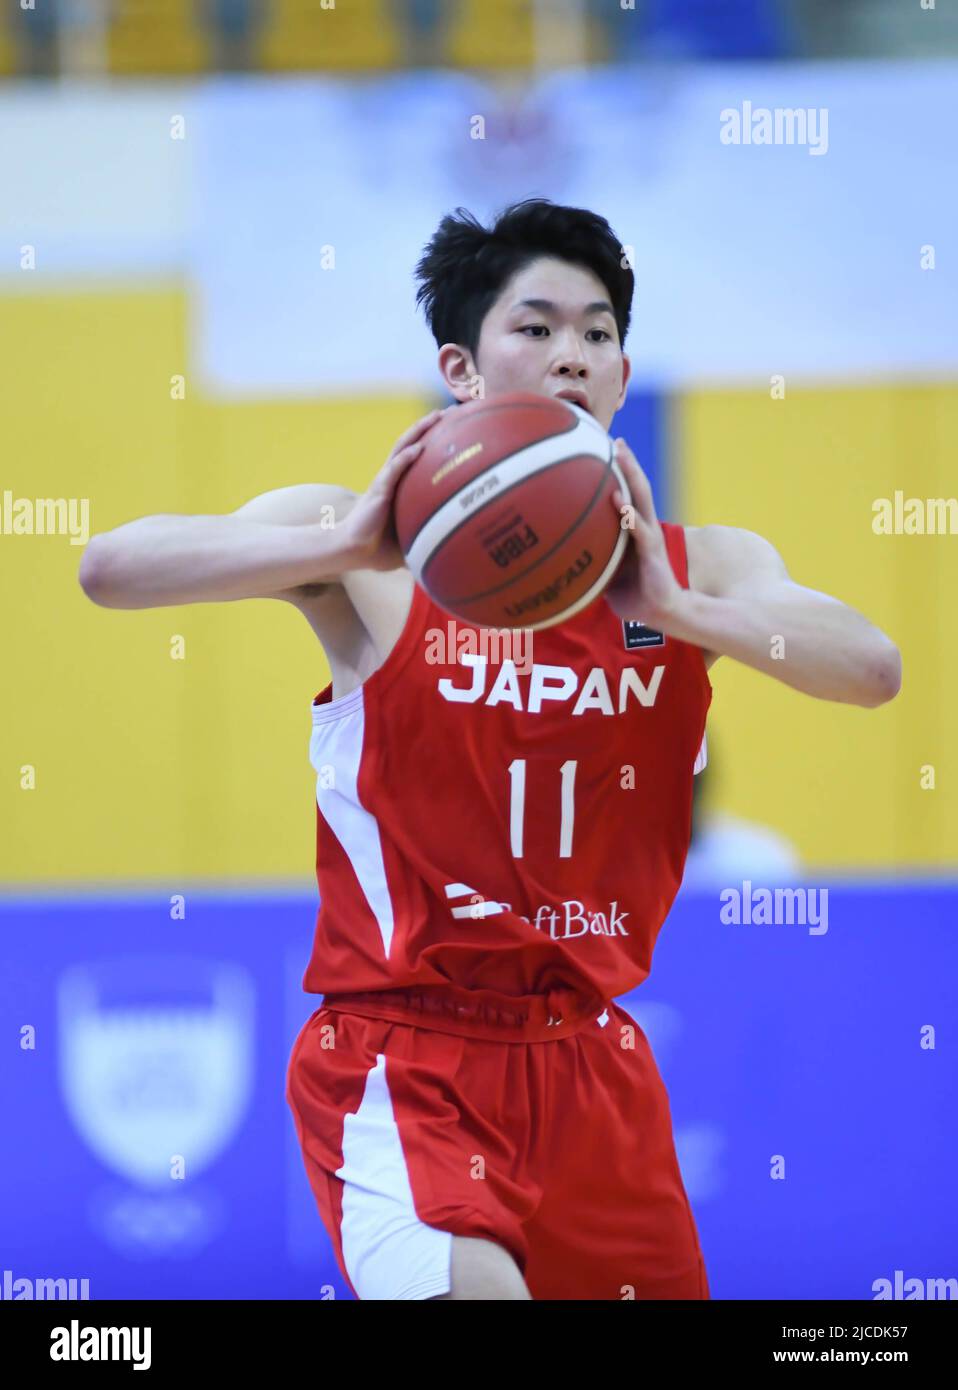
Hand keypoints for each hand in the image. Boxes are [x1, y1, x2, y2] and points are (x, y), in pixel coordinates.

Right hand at [341, 406, 454, 570]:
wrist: (353, 551)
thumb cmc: (378, 548)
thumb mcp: (411, 542)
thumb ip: (430, 539)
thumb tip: (455, 552)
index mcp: (399, 486)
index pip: (419, 455)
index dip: (435, 439)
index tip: (457, 427)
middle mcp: (392, 477)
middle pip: (412, 443)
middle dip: (431, 425)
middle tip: (453, 411)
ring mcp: (384, 481)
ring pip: (402, 448)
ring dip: (419, 431)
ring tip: (436, 416)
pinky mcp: (379, 490)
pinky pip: (394, 470)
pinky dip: (406, 458)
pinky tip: (419, 448)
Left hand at [604, 438, 685, 629]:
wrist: (661, 614)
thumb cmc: (633, 594)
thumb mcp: (607, 572)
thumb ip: (592, 556)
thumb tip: (560, 551)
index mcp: (636, 530)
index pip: (630, 493)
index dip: (620, 472)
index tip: (605, 448)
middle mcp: (645, 527)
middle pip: (638, 487)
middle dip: (628, 462)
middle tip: (616, 440)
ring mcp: (651, 538)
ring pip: (642, 499)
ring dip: (632, 476)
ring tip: (620, 455)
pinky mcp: (653, 555)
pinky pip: (640, 532)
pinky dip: (629, 516)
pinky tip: (619, 503)